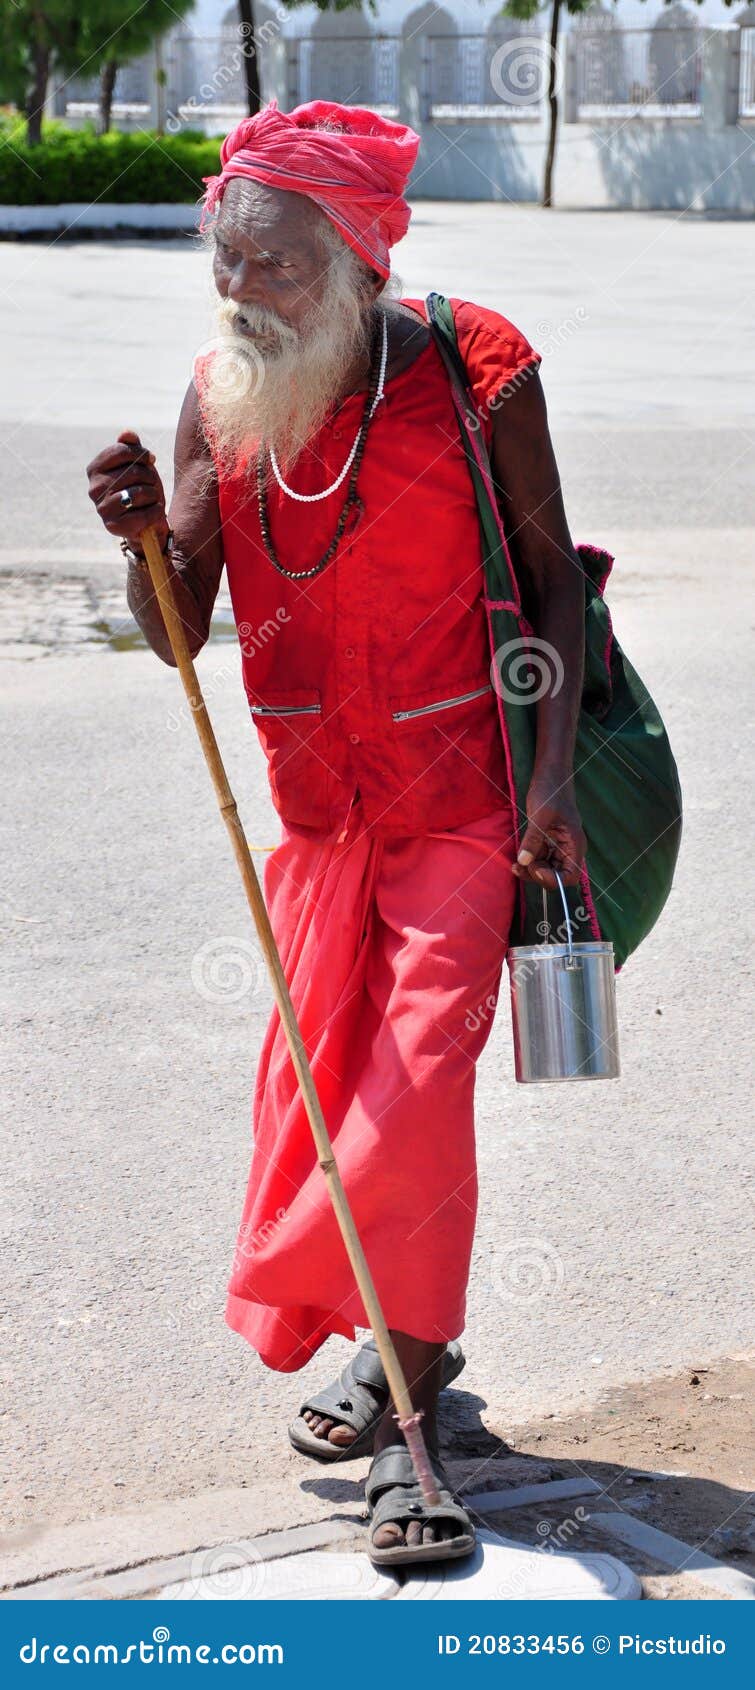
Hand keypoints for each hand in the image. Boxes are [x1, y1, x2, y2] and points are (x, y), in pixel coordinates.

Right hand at [86, 430, 167, 551]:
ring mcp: (101, 509)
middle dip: (149, 475)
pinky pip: (144, 513)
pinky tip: (153, 512)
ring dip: (153, 493)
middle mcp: (93, 489)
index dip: (141, 454)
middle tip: (151, 483)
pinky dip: (156, 511)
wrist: (145, 522)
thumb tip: (126, 433)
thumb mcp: (138, 464)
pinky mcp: (113, 527)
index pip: (120, 451)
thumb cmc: (140, 488)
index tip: (149, 460)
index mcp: (94, 469)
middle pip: (132, 471)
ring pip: (138, 492)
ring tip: (152, 498)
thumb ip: (132, 446)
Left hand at [512, 772, 585, 887]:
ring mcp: (558, 846)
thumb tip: (524, 862)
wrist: (550, 774)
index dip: (552, 879)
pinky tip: (517, 858)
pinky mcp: (548, 842)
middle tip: (518, 867)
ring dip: (531, 870)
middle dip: (537, 875)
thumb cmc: (551, 790)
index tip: (534, 869)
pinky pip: (539, 859)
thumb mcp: (540, 815)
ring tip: (515, 865)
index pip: (569, 876)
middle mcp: (569, 849)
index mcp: (574, 844)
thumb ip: (533, 840)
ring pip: (546, 869)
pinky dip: (528, 861)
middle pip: (556, 876)